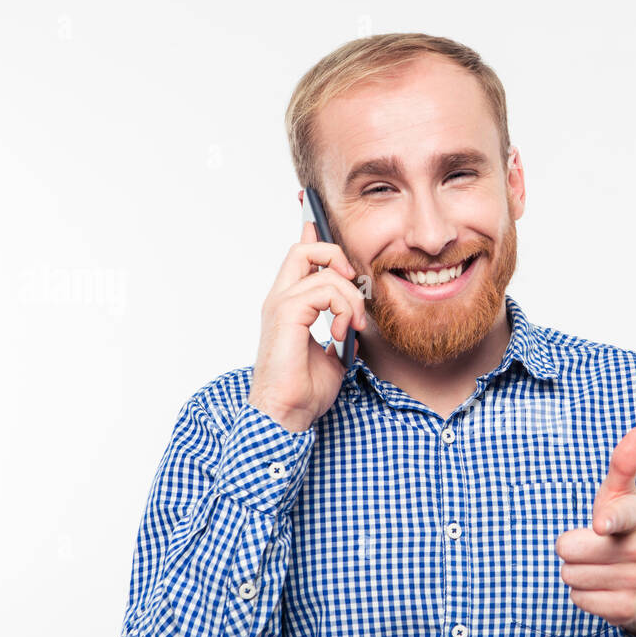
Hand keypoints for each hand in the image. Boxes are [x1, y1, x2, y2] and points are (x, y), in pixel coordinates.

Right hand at [247, 219, 366, 432]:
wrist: (287, 414)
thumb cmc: (303, 392)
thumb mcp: (332, 358)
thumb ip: (339, 336)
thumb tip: (355, 329)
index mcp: (289, 307)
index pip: (299, 259)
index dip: (314, 236)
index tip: (322, 221)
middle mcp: (280, 300)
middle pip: (304, 249)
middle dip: (338, 257)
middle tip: (355, 289)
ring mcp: (280, 305)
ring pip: (324, 270)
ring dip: (351, 298)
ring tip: (352, 327)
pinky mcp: (286, 314)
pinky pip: (325, 289)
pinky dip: (344, 308)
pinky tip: (343, 332)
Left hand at [555, 427, 635, 636]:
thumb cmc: (623, 529)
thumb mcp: (622, 496)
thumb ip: (624, 465)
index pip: (621, 516)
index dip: (609, 519)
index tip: (601, 524)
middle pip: (569, 550)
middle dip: (572, 549)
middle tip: (593, 547)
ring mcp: (635, 581)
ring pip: (571, 576)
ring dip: (577, 572)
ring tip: (600, 567)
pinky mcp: (626, 609)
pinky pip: (579, 600)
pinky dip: (584, 595)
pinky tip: (602, 587)